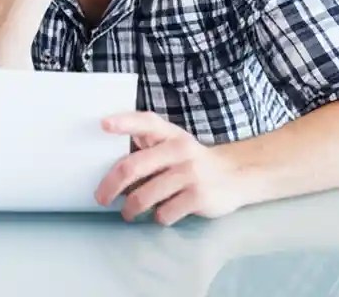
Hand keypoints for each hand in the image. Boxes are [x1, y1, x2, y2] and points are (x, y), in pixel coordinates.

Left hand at [95, 112, 246, 225]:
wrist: (237, 174)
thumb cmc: (191, 160)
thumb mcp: (173, 143)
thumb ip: (147, 144)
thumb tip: (110, 160)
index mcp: (169, 134)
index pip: (145, 122)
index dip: (124, 122)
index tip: (103, 125)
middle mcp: (179, 150)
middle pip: (133, 166)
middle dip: (111, 186)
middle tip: (101, 198)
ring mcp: (190, 173)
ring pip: (144, 195)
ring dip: (130, 208)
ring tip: (128, 212)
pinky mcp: (198, 196)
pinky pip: (164, 212)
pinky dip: (158, 216)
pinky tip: (161, 214)